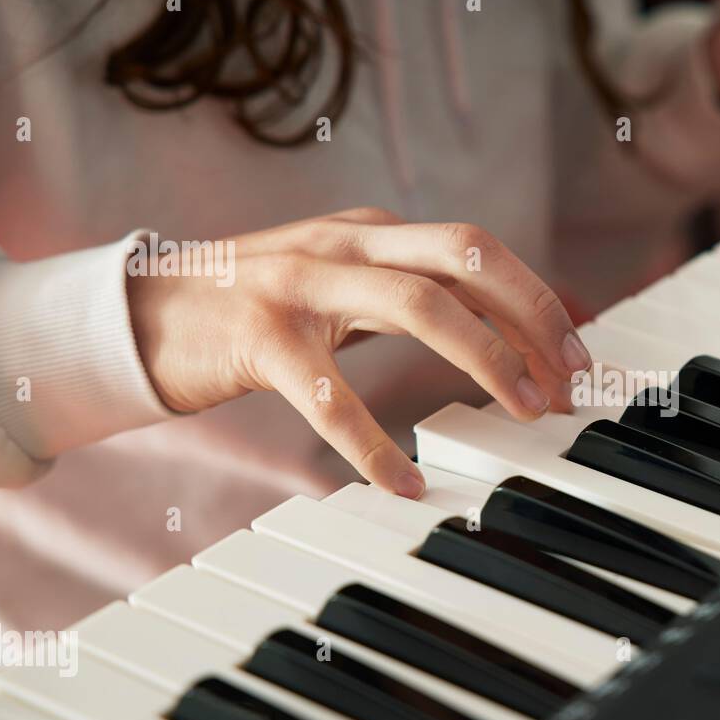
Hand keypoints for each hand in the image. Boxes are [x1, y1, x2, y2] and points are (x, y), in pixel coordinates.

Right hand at [128, 207, 591, 497]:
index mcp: (372, 235)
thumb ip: (409, 298)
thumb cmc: (256, 311)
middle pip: (466, 258)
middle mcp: (346, 246)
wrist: (141, 314)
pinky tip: (406, 483)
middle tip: (567, 380)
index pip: (476, 251)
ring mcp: (301, 284)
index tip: (577, 354)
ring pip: (419, 305)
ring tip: (524, 411)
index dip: (536, 299)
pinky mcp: (259, 338)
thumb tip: (498, 337)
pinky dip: (374, 444)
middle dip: (531, 315)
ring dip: (486, 358)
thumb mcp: (342, 288)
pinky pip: (330, 396)